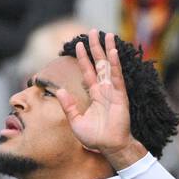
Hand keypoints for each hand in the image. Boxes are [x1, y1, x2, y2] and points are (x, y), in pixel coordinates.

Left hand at [54, 30, 145, 170]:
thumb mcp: (75, 121)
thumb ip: (68, 106)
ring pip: (109, 66)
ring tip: (106, 34)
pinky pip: (117, 77)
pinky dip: (114, 64)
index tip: (78, 45)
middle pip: (99, 64)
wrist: (109, 147)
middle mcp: (104, 90)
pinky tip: (112, 52)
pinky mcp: (120, 95)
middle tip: (92, 31)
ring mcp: (113, 91)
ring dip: (108, 50)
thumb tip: (59, 90)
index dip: (83, 58)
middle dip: (95, 48)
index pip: (87, 72)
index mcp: (94, 95)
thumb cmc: (94, 138)